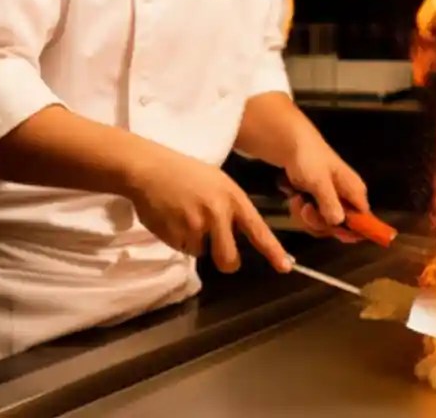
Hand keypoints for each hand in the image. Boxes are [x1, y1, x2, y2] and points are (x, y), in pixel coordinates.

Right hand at [125, 150, 292, 273]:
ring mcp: (195, 226)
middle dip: (226, 261)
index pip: (258, 230)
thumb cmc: (185, 173)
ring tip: (186, 217)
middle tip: (218, 251)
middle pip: (229, 259)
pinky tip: (172, 218)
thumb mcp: (218, 182)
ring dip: (196, 243)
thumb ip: (231, 208)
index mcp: (233, 198)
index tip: (285, 267)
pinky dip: (178, 239)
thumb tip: (239, 234)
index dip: (273, 251)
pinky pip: (183, 248)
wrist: (149, 168)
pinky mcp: (175, 235)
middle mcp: (218, 214)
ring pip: (202, 253)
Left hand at [283, 137, 368, 242]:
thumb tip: (339, 223)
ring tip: (296, 199)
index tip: (333, 232)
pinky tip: (294, 198)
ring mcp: (332, 202)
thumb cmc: (310, 159)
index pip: (365, 222)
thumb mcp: (319, 181)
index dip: (351, 232)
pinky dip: (301, 211)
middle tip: (305, 208)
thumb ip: (330, 202)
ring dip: (306, 216)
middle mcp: (348, 200)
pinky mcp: (318, 203)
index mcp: (356, 192)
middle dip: (318, 222)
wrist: (291, 144)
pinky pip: (312, 219)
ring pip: (323, 224)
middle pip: (339, 227)